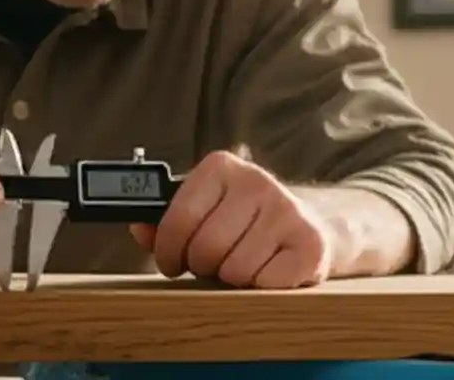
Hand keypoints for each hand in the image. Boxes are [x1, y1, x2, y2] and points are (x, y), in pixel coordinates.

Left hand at [128, 150, 332, 288]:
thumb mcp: (206, 210)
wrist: (313, 225)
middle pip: (206, 248)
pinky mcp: (311, 243)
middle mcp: (257, 181)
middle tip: (213, 264)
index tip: (173, 261)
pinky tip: (269, 269)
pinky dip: (262, 286)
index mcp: (221, 167)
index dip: (169, 250)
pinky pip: (265, 283)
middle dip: (203, 266)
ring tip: (244, 263)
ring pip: (235, 270)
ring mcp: (287, 210)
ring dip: (233, 278)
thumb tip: (139, 228)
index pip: (179, 219)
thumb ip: (168, 220)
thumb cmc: (246, 221)